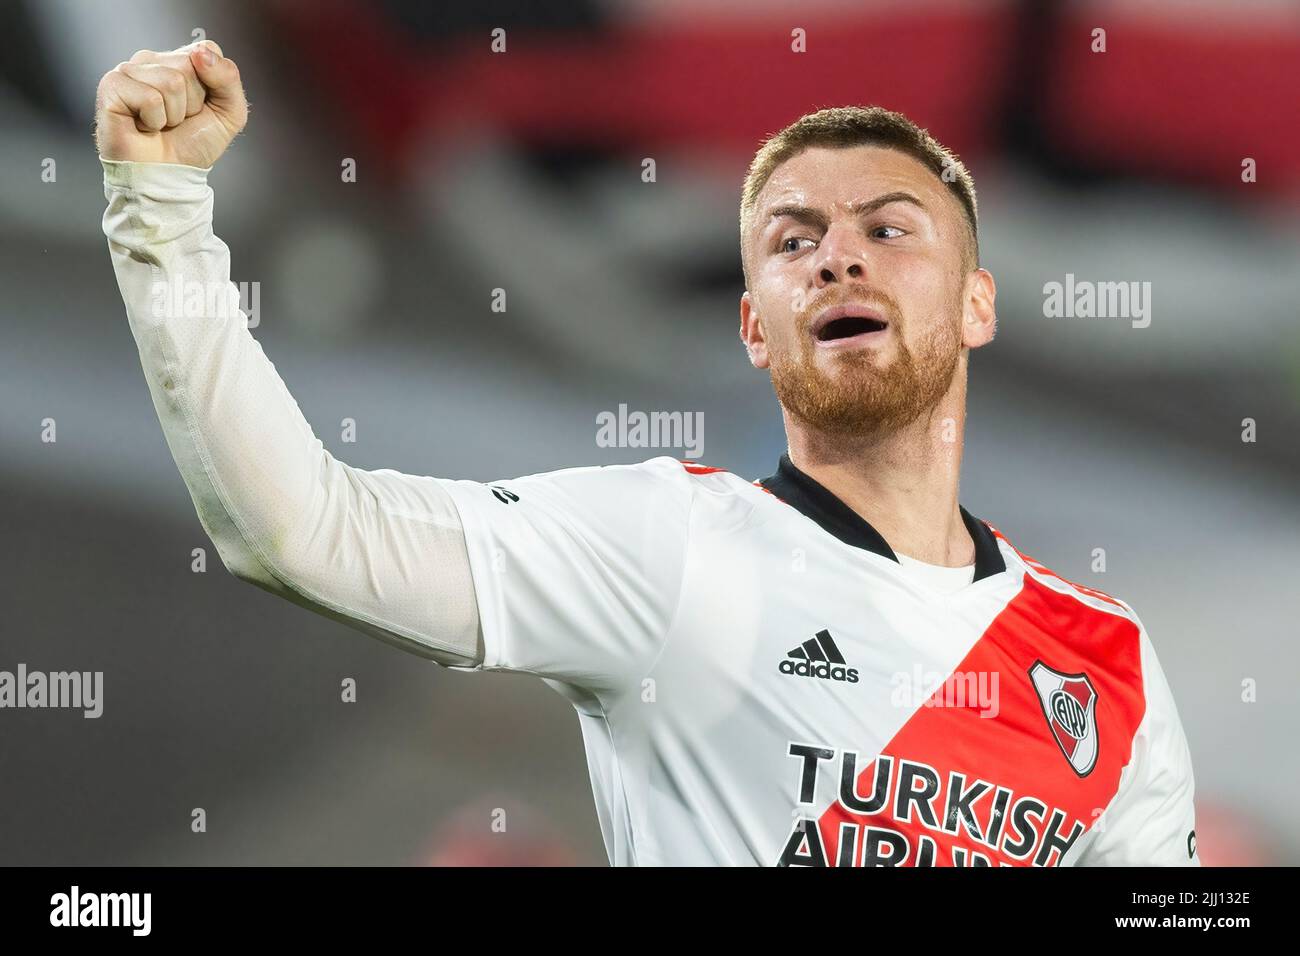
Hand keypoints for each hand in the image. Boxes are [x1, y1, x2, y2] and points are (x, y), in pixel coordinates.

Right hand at [95, 41, 247, 167]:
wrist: (167, 176)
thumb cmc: (192, 145)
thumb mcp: (229, 113)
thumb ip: (228, 78)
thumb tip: (201, 52)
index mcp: (179, 61)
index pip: (208, 49)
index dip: (213, 86)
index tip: (200, 108)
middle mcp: (152, 60)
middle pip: (190, 64)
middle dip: (193, 103)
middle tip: (177, 120)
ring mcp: (129, 70)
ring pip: (171, 81)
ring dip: (174, 114)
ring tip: (160, 124)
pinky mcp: (112, 85)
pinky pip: (150, 98)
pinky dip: (154, 121)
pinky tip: (143, 127)